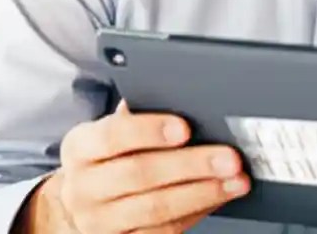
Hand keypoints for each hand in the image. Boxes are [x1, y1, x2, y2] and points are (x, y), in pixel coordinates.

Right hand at [18, 101, 249, 233]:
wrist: (81, 204)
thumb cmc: (104, 158)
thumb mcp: (108, 131)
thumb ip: (137, 115)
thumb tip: (179, 95)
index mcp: (81, 148)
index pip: (112, 136)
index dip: (149, 130)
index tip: (184, 128)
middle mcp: (85, 187)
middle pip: (139, 174)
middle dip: (190, 165)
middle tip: (228, 158)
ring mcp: (101, 220)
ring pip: (156, 209)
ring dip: (203, 193)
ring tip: (235, 181)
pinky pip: (164, 231)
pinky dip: (198, 212)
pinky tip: (219, 197)